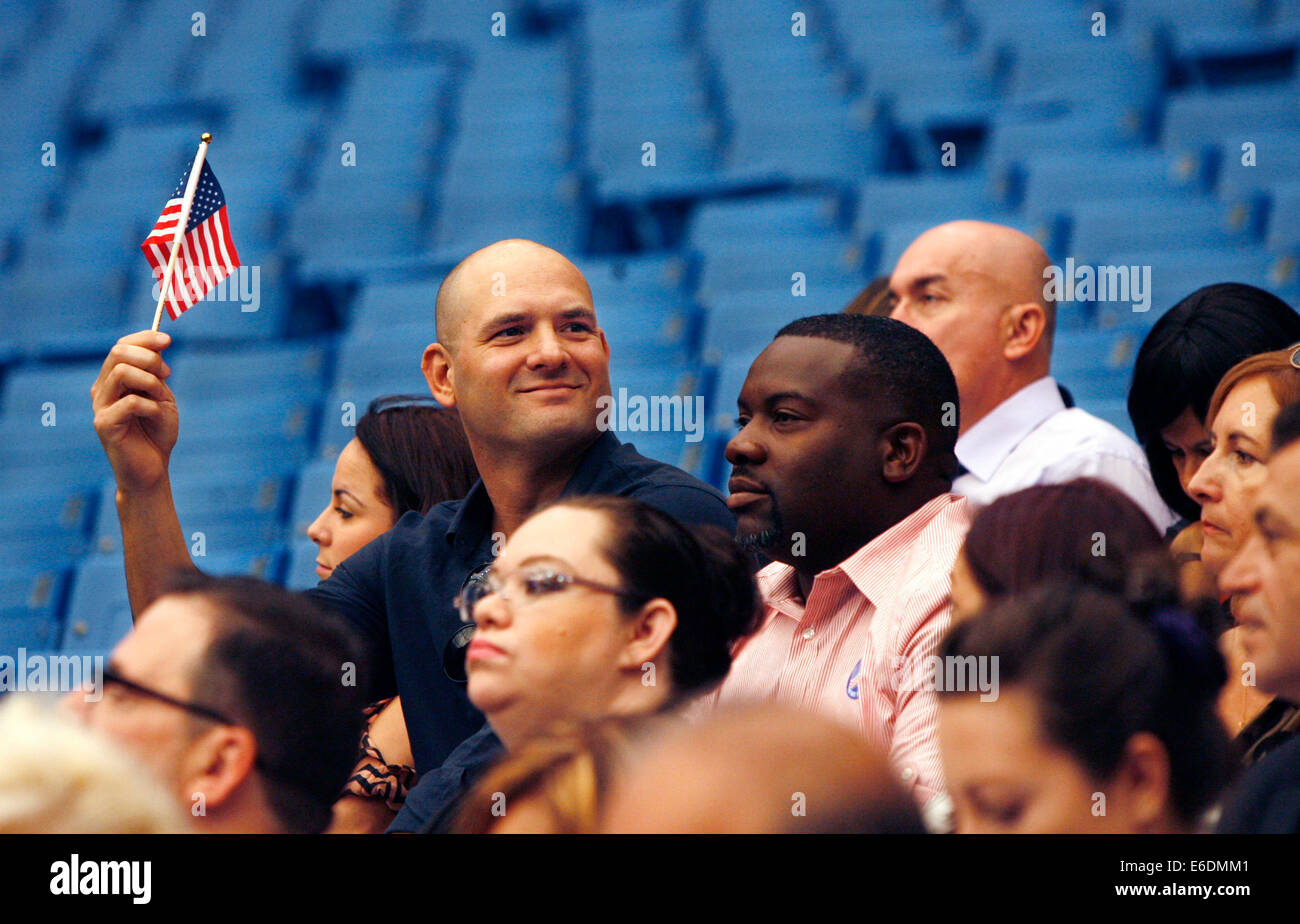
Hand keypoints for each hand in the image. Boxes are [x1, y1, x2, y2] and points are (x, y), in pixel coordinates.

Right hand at [91, 330, 178, 493]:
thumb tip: (159, 341)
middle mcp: (103, 389)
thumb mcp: (161, 395)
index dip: (145, 338)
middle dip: (149, 358)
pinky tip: (155, 417)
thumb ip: (156, 372)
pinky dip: (151, 406)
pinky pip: (131, 402)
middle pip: (118, 353)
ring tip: (161, 399)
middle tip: (167, 375)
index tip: (168, 340)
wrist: (152, 468)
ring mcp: (100, 406)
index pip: (121, 345)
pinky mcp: (103, 424)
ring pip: (121, 372)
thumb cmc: (157, 432)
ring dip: (151, 382)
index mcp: (114, 379)